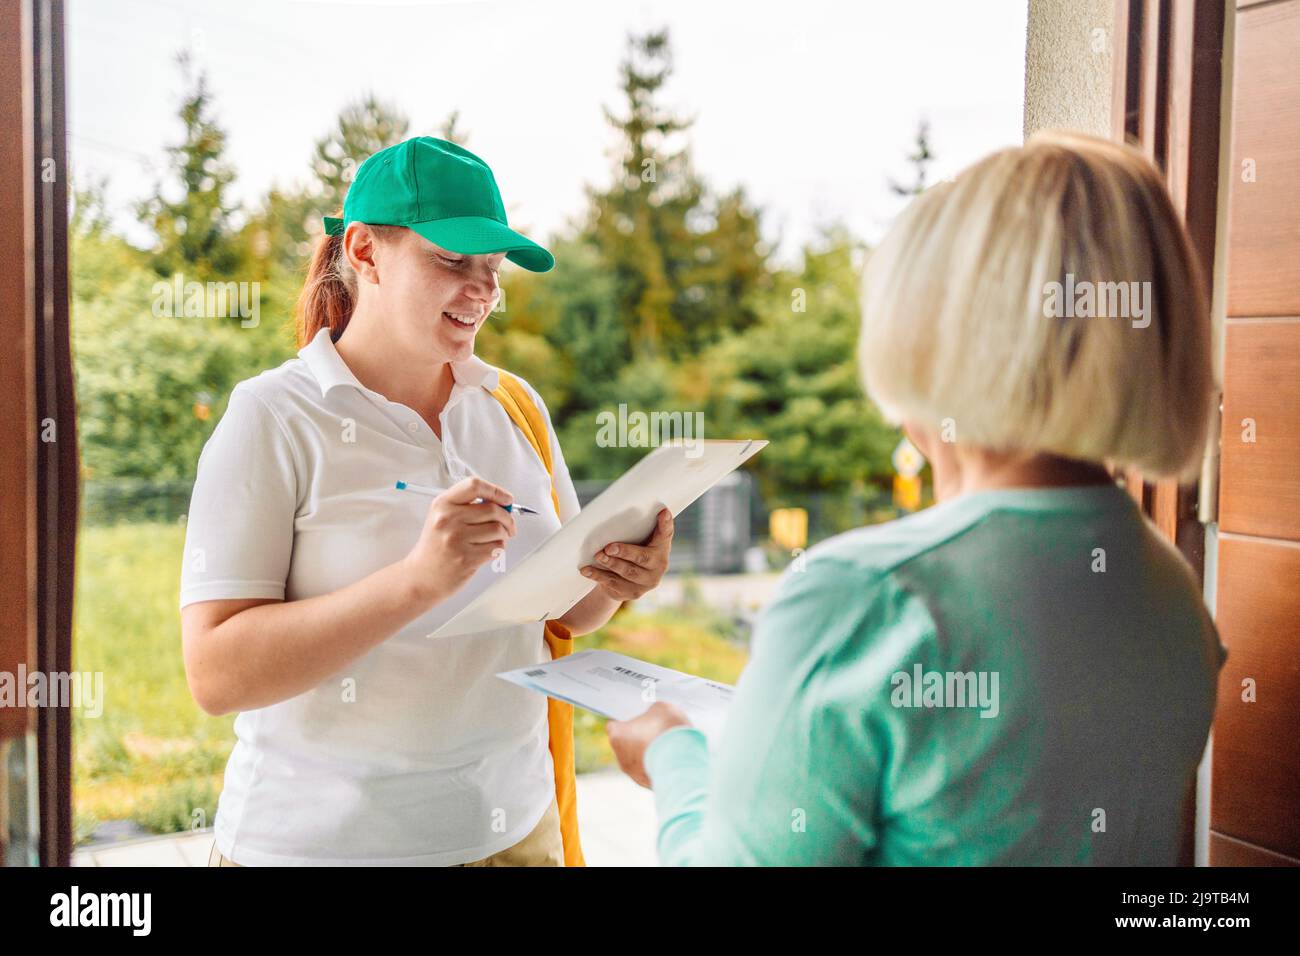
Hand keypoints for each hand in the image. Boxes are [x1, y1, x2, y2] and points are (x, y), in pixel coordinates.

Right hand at [402, 476, 515, 605]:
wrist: (422, 576)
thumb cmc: (436, 546)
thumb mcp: (442, 517)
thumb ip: (468, 505)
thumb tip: (502, 503)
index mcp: (442, 504)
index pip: (475, 486)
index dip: (496, 491)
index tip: (506, 499)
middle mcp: (448, 519)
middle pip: (493, 509)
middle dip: (507, 518)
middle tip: (508, 525)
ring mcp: (456, 539)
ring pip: (498, 529)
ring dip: (503, 535)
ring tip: (494, 539)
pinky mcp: (466, 558)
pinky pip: (497, 547)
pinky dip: (498, 548)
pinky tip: (487, 550)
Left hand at [580, 508, 673, 600]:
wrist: (625, 582)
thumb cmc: (632, 551)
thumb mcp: (638, 540)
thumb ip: (638, 527)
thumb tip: (622, 504)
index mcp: (662, 548)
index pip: (666, 534)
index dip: (665, 524)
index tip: (663, 512)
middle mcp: (659, 566)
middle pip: (643, 558)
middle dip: (625, 552)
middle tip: (609, 547)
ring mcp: (646, 582)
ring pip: (628, 573)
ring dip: (611, 564)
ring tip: (598, 556)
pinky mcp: (633, 593)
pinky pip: (614, 583)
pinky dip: (598, 576)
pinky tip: (587, 570)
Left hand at [607, 702, 692, 788]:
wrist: (683, 760)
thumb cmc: (667, 731)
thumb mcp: (661, 709)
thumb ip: (652, 712)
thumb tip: (655, 716)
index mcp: (617, 736)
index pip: (614, 727)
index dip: (627, 722)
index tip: (638, 719)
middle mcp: (622, 758)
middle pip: (629, 745)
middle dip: (642, 738)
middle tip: (658, 731)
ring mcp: (635, 775)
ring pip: (642, 761)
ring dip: (653, 753)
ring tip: (671, 745)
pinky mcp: (650, 785)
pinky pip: (655, 771)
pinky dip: (662, 766)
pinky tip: (675, 758)